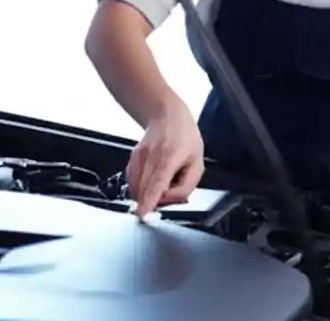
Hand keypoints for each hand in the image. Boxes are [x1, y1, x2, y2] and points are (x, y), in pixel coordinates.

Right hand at [126, 102, 204, 216]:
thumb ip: (186, 185)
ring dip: (147, 195)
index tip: (142, 214)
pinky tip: (151, 182)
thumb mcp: (197, 161)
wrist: (166, 114)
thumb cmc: (185, 138)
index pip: (157, 183)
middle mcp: (152, 157)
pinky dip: (140, 189)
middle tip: (167, 196)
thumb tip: (169, 200)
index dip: (149, 200)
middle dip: (155, 201)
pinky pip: (132, 182)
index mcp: (170, 157)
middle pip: (146, 190)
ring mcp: (139, 157)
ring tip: (163, 183)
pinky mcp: (132, 158)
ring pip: (137, 188)